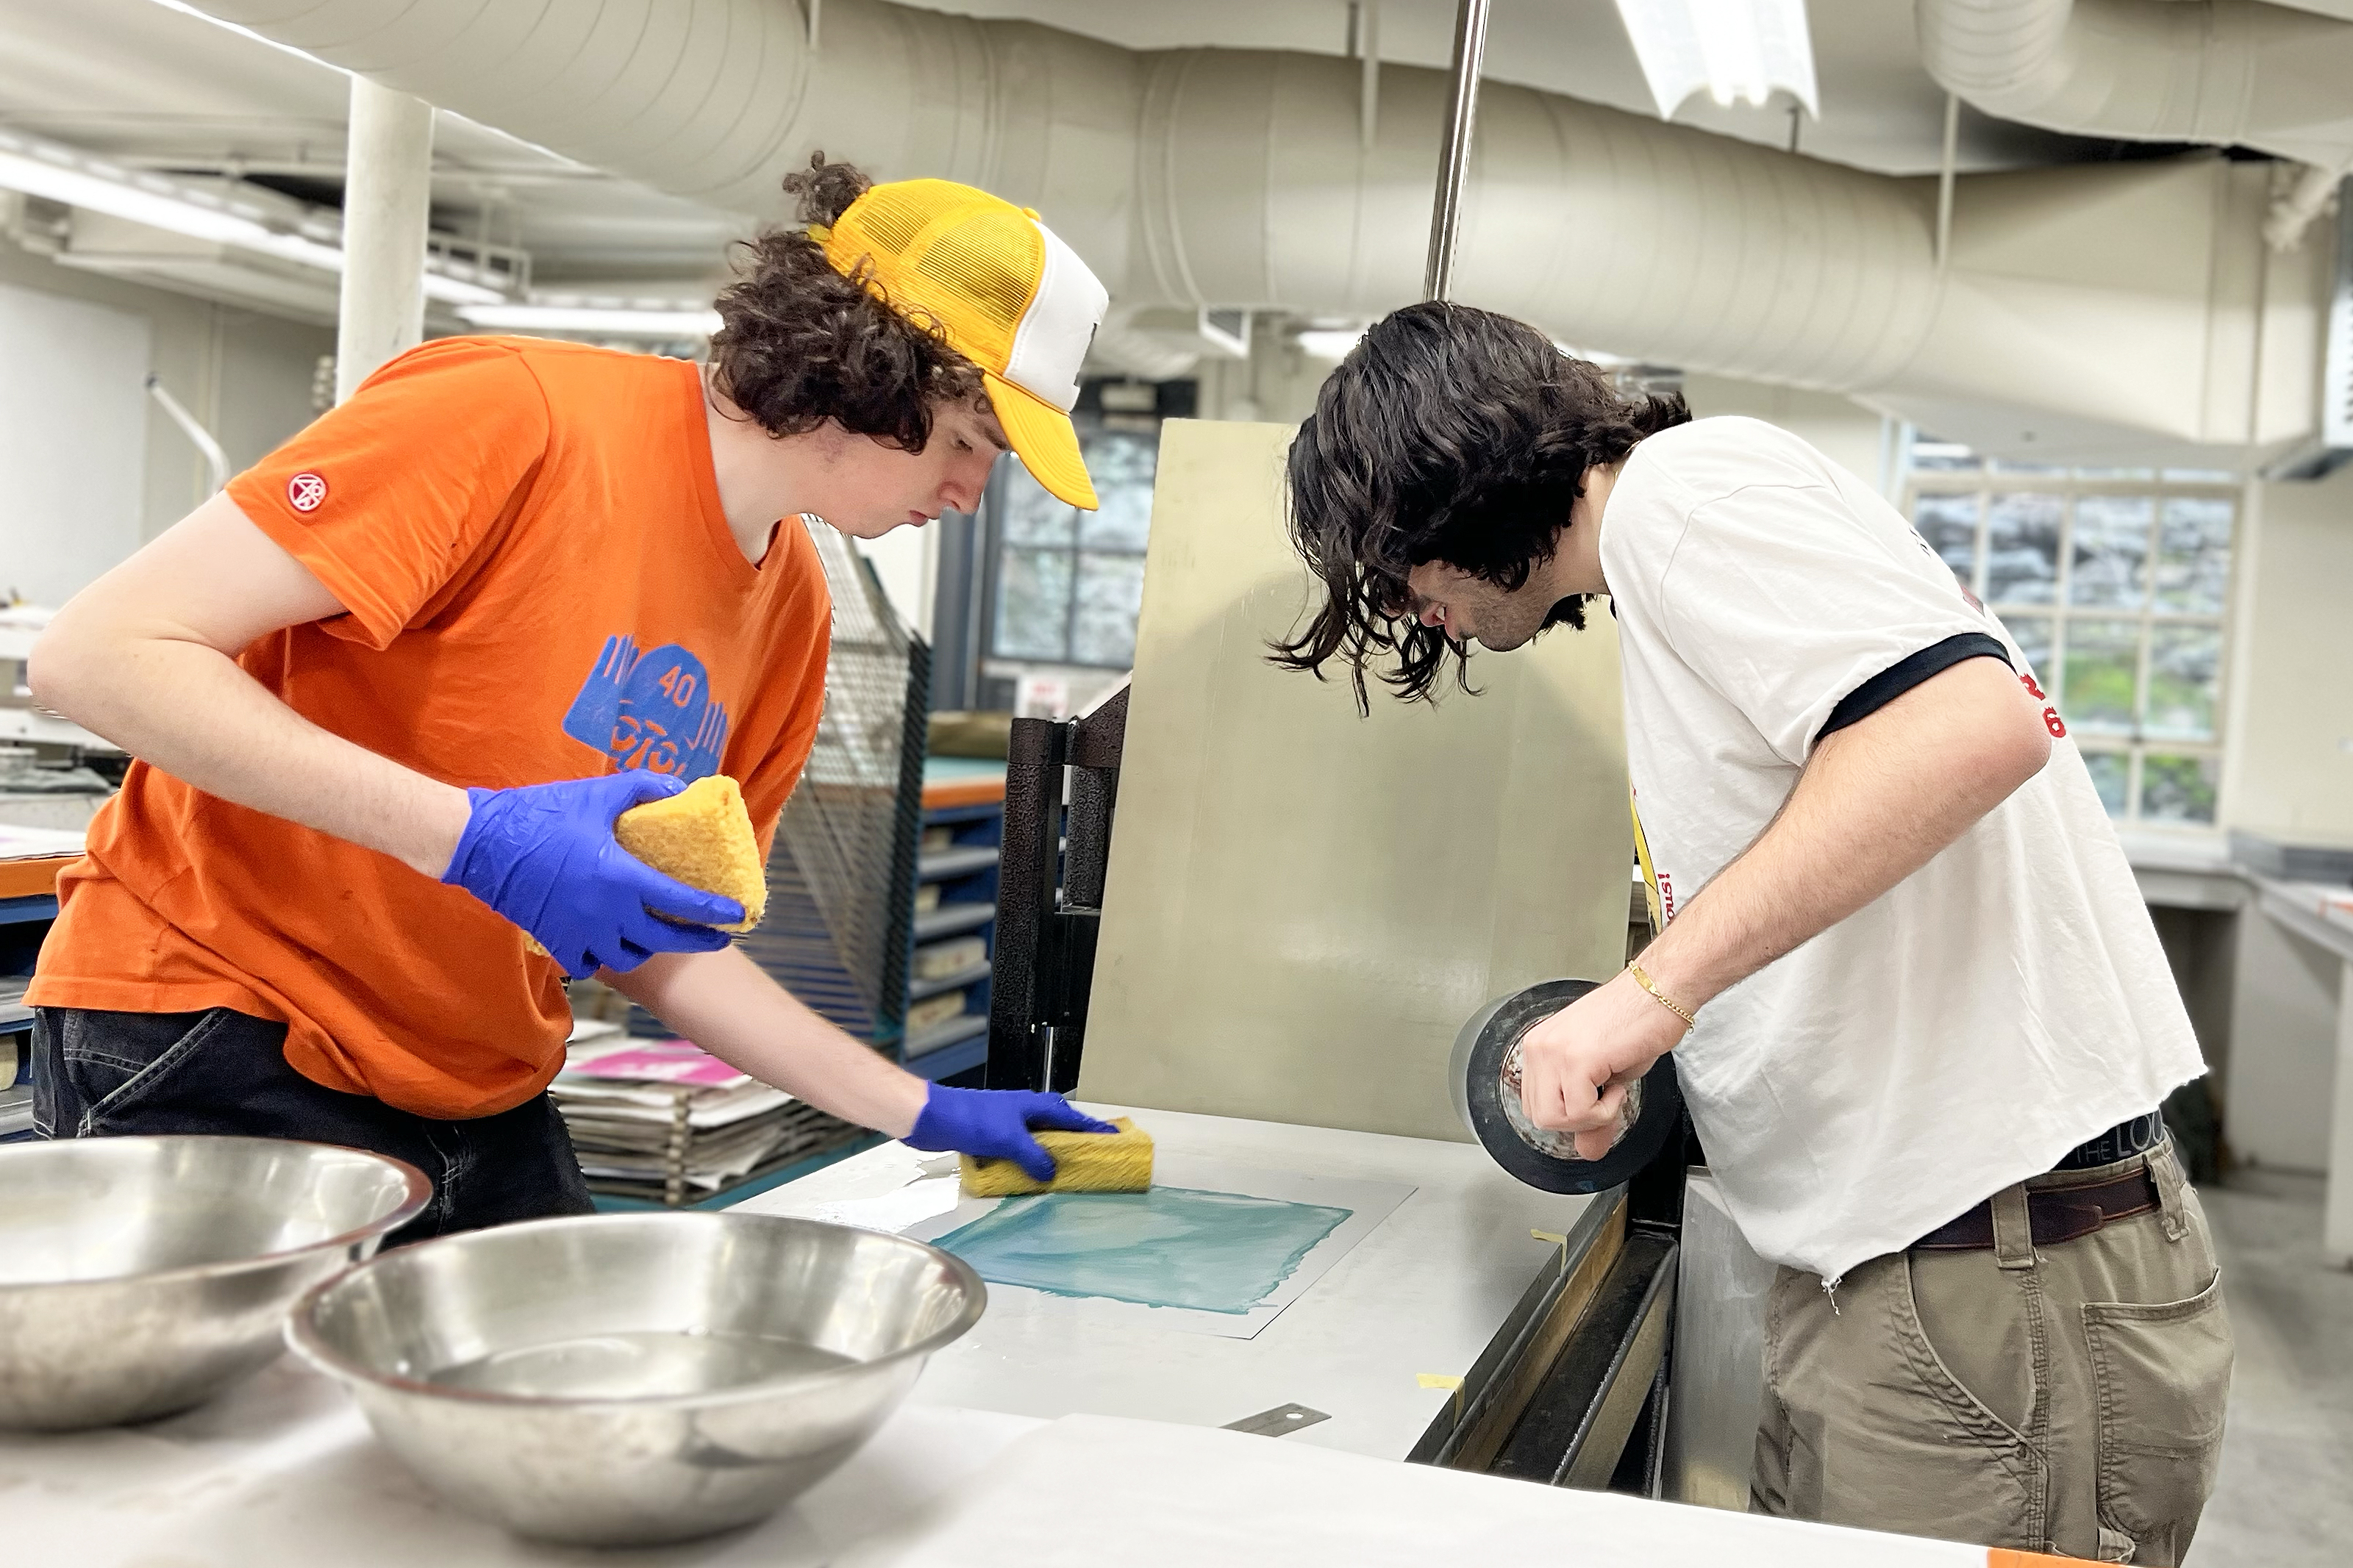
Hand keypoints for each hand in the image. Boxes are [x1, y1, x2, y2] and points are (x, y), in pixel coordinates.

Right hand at [441, 770, 745, 978]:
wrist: (482, 842)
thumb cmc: (541, 813)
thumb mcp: (598, 792)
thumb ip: (643, 787)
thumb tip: (678, 787)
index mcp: (621, 877)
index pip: (683, 902)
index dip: (715, 912)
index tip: (737, 915)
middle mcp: (605, 913)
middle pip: (664, 941)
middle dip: (697, 942)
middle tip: (716, 937)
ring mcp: (579, 932)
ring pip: (628, 957)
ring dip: (650, 950)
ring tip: (660, 936)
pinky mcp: (554, 940)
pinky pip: (590, 964)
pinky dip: (605, 959)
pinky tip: (612, 943)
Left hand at [903, 1085, 1118, 1181]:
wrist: (932, 1117)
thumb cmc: (970, 1119)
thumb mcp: (1009, 1139)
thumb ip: (1034, 1157)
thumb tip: (1051, 1173)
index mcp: (1034, 1106)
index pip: (1072, 1118)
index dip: (1093, 1129)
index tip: (1114, 1138)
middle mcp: (1024, 1112)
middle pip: (1057, 1125)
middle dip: (1075, 1140)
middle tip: (1091, 1156)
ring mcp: (1007, 1123)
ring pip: (1038, 1139)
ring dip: (1050, 1153)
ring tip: (1063, 1171)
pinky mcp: (992, 1135)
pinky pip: (1019, 1149)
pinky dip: (1027, 1161)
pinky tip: (1028, 1175)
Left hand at [1518, 969, 1689, 1159]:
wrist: (1660, 990)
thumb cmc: (1637, 1022)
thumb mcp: (1605, 1075)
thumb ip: (1588, 1114)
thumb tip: (1587, 1152)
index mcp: (1539, 1047)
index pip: (1534, 1106)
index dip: (1569, 1114)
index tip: (1596, 1096)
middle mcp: (1539, 1047)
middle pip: (1540, 1118)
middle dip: (1578, 1119)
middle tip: (1606, 1094)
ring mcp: (1553, 1052)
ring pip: (1555, 1120)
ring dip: (1591, 1116)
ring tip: (1611, 1086)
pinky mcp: (1576, 1059)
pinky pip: (1581, 1112)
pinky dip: (1606, 1110)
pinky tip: (1618, 1081)